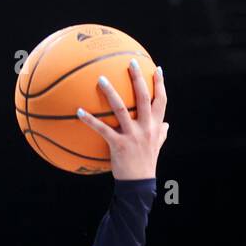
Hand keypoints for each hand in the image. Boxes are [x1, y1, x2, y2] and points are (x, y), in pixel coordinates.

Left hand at [75, 61, 168, 179]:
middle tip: (130, 62)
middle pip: (143, 98)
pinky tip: (78, 111)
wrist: (139, 183)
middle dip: (138, 78)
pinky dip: (89, 120)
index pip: (161, 100)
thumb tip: (167, 125)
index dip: (160, 84)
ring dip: (110, 92)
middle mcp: (146, 127)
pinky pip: (102, 129)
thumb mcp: (157, 146)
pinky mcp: (118, 144)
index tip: (157, 69)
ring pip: (121, 109)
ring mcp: (133, 135)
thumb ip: (161, 133)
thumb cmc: (146, 163)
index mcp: (156, 125)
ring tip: (101, 78)